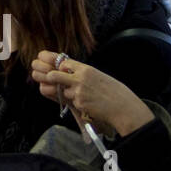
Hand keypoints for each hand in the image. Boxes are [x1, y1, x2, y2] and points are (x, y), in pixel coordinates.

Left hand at [30, 52, 154, 134]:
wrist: (123, 107)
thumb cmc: (114, 91)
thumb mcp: (99, 76)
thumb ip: (83, 73)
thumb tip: (67, 70)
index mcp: (86, 69)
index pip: (63, 63)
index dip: (58, 66)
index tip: (54, 67)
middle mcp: (80, 78)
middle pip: (54, 75)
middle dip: (49, 77)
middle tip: (46, 78)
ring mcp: (78, 91)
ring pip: (63, 91)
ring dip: (69, 95)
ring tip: (86, 97)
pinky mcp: (79, 103)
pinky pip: (72, 102)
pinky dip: (78, 104)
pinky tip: (91, 105)